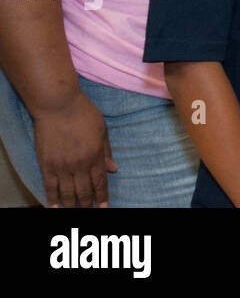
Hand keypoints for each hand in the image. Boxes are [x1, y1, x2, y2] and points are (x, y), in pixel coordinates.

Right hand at [31, 92, 116, 206]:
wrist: (58, 105)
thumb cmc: (84, 113)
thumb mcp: (103, 130)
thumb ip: (107, 151)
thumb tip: (114, 169)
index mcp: (96, 155)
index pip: (100, 182)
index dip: (102, 197)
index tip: (104, 207)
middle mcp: (79, 164)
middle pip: (85, 192)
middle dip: (88, 204)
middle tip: (91, 213)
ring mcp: (62, 166)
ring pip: (68, 193)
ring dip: (72, 205)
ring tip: (76, 212)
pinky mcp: (47, 164)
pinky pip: (50, 187)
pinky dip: (53, 199)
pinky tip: (56, 207)